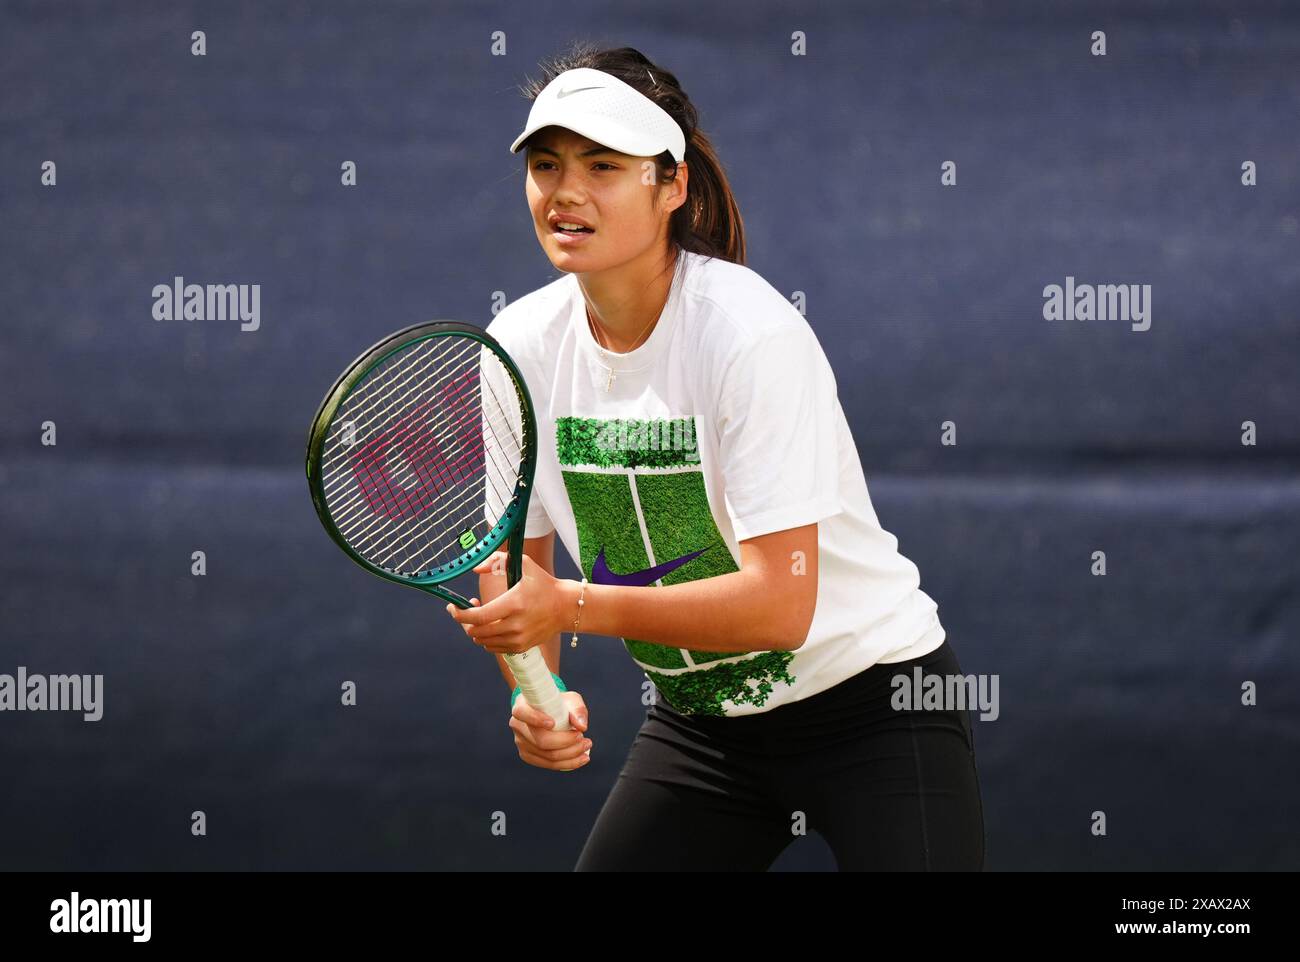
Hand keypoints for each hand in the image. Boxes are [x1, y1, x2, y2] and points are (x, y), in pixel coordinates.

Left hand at [446, 551, 572, 655]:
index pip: (478, 616)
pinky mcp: (521, 647)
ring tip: (480, 615)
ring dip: (475, 630)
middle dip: (464, 621)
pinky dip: (486, 639)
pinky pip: (493, 648)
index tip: (452, 607)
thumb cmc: (543, 583)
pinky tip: (491, 626)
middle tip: (466, 607)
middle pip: (476, 632)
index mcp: (514, 604)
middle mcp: (515, 625)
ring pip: (482, 642)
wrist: (566, 607)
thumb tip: (475, 569)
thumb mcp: (524, 564)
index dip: (460, 614)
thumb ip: (497, 561)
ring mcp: (518, 639)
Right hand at [511, 690, 591, 771]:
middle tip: (583, 737)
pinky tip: (581, 758)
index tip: (553, 723)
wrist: (551, 712)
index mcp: (522, 705)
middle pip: (540, 740)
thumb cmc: (560, 704)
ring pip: (546, 755)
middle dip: (566, 742)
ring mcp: (521, 743)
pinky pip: (548, 764)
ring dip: (571, 754)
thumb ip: (577, 710)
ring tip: (586, 746)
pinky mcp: (528, 756)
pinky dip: (567, 763)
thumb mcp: (570, 700)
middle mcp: (517, 725)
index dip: (536, 719)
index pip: (522, 713)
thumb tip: (582, 726)